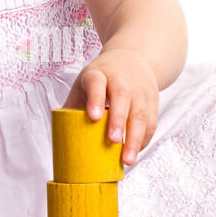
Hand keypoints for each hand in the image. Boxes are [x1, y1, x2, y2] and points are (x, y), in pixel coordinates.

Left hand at [62, 49, 158, 164]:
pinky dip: (144, 138)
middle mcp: (121, 78)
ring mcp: (139, 88)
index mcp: (98, 73)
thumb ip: (74, 106)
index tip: (93, 117)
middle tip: (113, 140)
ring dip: (135, 137)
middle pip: (122, 97)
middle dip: (118, 120)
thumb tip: (62, 138)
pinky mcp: (153, 98)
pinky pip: (151, 120)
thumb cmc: (102, 76)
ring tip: (127, 158)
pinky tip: (136, 150)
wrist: (132, 57)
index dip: (95, 99)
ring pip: (140, 112)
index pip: (96, 83)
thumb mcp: (85, 83)